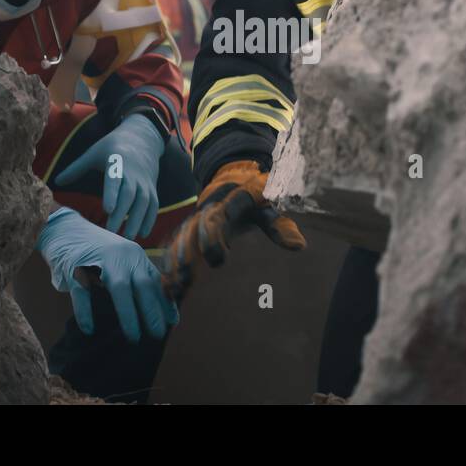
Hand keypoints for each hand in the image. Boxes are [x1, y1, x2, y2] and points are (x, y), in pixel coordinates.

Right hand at [37, 207, 179, 341]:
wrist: (63, 229)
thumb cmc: (96, 252)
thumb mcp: (121, 259)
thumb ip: (137, 278)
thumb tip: (157, 308)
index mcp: (134, 255)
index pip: (155, 280)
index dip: (165, 301)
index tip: (173, 322)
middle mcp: (121, 255)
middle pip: (142, 284)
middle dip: (152, 311)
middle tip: (157, 334)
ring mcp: (98, 260)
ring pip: (118, 288)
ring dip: (128, 314)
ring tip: (133, 337)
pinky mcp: (75, 266)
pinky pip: (83, 292)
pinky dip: (85, 312)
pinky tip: (89, 329)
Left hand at [55, 113, 164, 240]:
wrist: (142, 138)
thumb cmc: (111, 147)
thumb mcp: (93, 153)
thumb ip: (76, 169)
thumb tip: (55, 182)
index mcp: (117, 163)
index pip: (115, 180)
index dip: (112, 194)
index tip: (107, 210)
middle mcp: (133, 174)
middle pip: (129, 195)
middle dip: (122, 214)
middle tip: (110, 233)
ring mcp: (145, 182)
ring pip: (144, 203)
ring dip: (137, 220)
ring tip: (127, 239)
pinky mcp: (152, 188)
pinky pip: (153, 206)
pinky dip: (149, 219)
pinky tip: (143, 234)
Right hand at [162, 161, 306, 298]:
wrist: (233, 178)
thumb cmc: (256, 197)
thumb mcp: (271, 206)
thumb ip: (281, 225)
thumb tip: (299, 246)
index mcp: (229, 203)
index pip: (218, 218)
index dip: (214, 236)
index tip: (217, 260)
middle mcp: (208, 209)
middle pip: (193, 230)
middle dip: (187, 253)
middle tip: (185, 277)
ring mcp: (196, 219)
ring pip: (181, 238)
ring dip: (175, 262)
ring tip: (172, 287)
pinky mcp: (189, 228)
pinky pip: (175, 244)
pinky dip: (169, 264)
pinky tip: (166, 287)